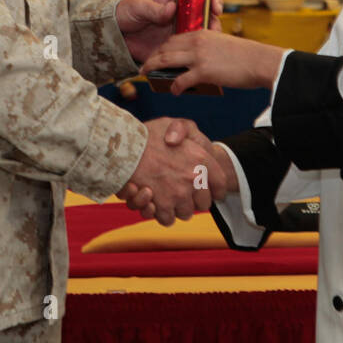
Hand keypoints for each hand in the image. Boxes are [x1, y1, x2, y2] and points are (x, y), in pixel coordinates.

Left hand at [115, 0, 222, 62]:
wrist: (115, 32)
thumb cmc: (127, 11)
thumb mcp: (139, 6)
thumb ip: (155, 8)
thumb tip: (171, 9)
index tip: (216, 9)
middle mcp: (181, 16)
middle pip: (205, 17)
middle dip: (214, 24)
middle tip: (215, 32)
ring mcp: (178, 33)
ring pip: (200, 37)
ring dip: (207, 43)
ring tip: (210, 49)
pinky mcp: (173, 49)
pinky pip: (186, 53)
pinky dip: (193, 58)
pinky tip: (198, 62)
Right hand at [116, 117, 231, 225]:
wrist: (122, 145)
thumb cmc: (146, 133)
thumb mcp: (172, 123)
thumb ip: (186, 130)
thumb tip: (185, 147)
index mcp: (201, 158)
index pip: (220, 183)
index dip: (217, 190)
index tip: (213, 192)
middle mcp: (193, 178)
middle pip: (204, 203)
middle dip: (194, 201)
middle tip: (183, 192)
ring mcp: (178, 193)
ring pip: (186, 213)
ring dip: (177, 208)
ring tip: (167, 197)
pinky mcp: (161, 205)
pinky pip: (168, 219)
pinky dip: (162, 214)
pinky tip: (155, 203)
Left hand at [139, 30, 284, 94]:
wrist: (260, 62)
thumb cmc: (246, 56)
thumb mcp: (223, 45)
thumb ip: (209, 49)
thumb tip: (201, 62)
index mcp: (202, 33)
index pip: (174, 38)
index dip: (161, 47)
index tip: (155, 55)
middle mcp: (197, 42)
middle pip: (165, 47)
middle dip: (152, 57)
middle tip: (145, 66)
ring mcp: (199, 56)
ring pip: (166, 60)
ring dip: (153, 68)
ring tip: (146, 75)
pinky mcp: (203, 71)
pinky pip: (180, 79)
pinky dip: (174, 86)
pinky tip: (173, 92)